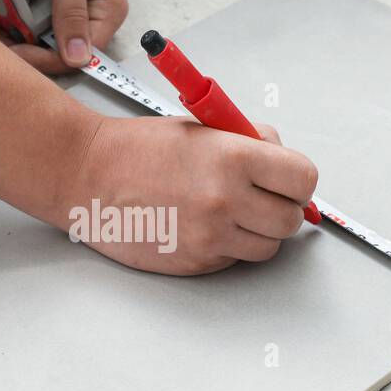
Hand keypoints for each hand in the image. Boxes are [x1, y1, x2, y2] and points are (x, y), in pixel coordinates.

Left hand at [0, 0, 126, 73]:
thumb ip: (70, 12)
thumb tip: (78, 59)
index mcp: (106, 10)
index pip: (79, 54)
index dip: (45, 58)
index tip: (13, 49)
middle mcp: (87, 13)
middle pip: (53, 48)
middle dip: (18, 46)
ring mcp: (63, 5)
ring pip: (33, 36)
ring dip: (5, 34)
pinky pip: (22, 17)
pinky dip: (2, 17)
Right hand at [66, 116, 319, 274]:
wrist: (88, 175)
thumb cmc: (139, 149)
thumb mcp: (204, 127)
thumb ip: (252, 143)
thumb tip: (286, 164)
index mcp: (233, 158)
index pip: (303, 179)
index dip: (297, 179)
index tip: (288, 179)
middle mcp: (225, 201)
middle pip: (290, 220)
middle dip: (280, 207)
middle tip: (260, 196)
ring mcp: (210, 237)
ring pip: (267, 247)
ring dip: (257, 232)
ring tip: (228, 211)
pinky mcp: (195, 262)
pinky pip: (234, 259)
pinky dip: (228, 246)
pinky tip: (201, 224)